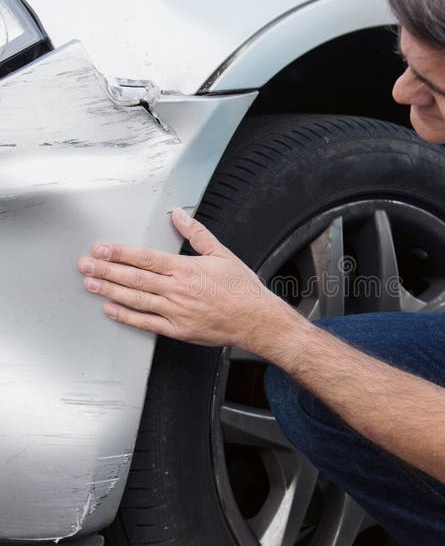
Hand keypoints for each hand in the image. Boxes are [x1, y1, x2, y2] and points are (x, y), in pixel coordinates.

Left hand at [77, 208, 295, 351]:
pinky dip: (126, 316)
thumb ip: (197, 234)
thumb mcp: (222, 253)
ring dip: (110, 291)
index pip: (145, 258)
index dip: (120, 253)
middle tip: (86, 265)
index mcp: (186, 269)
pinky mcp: (178, 329)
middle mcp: (178, 290)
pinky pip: (147, 323)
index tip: (102, 248)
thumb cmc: (241, 289)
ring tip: (90, 284)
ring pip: (136, 299)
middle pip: (134, 278)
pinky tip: (111, 309)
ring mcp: (176, 311)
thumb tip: (179, 215)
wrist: (256, 319)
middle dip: (106, 270)